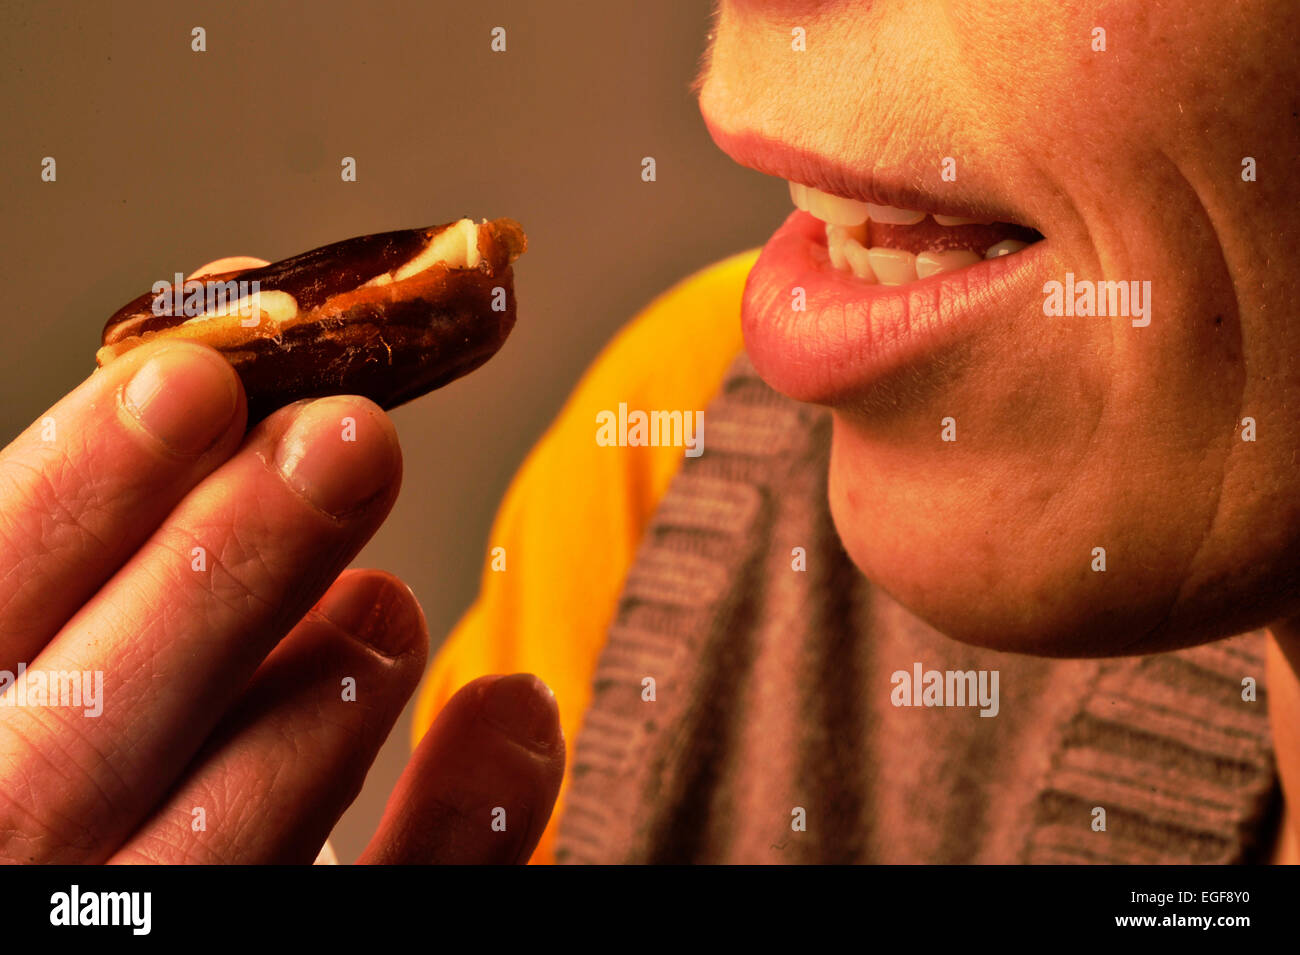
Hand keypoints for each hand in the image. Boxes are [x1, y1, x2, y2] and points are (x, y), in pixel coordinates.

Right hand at [0, 257, 562, 862]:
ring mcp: (144, 939)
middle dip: (223, 569)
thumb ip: (115, 525)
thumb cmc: (82, 742)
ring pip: (223, 847)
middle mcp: (16, 866)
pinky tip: (514, 709)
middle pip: (87, 739)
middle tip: (349, 437)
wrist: (130, 883)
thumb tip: (230, 340)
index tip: (195, 375)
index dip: (76, 488)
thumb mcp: (61, 623)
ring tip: (392, 598)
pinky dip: (464, 819)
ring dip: (325, 695)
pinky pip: (386, 916)